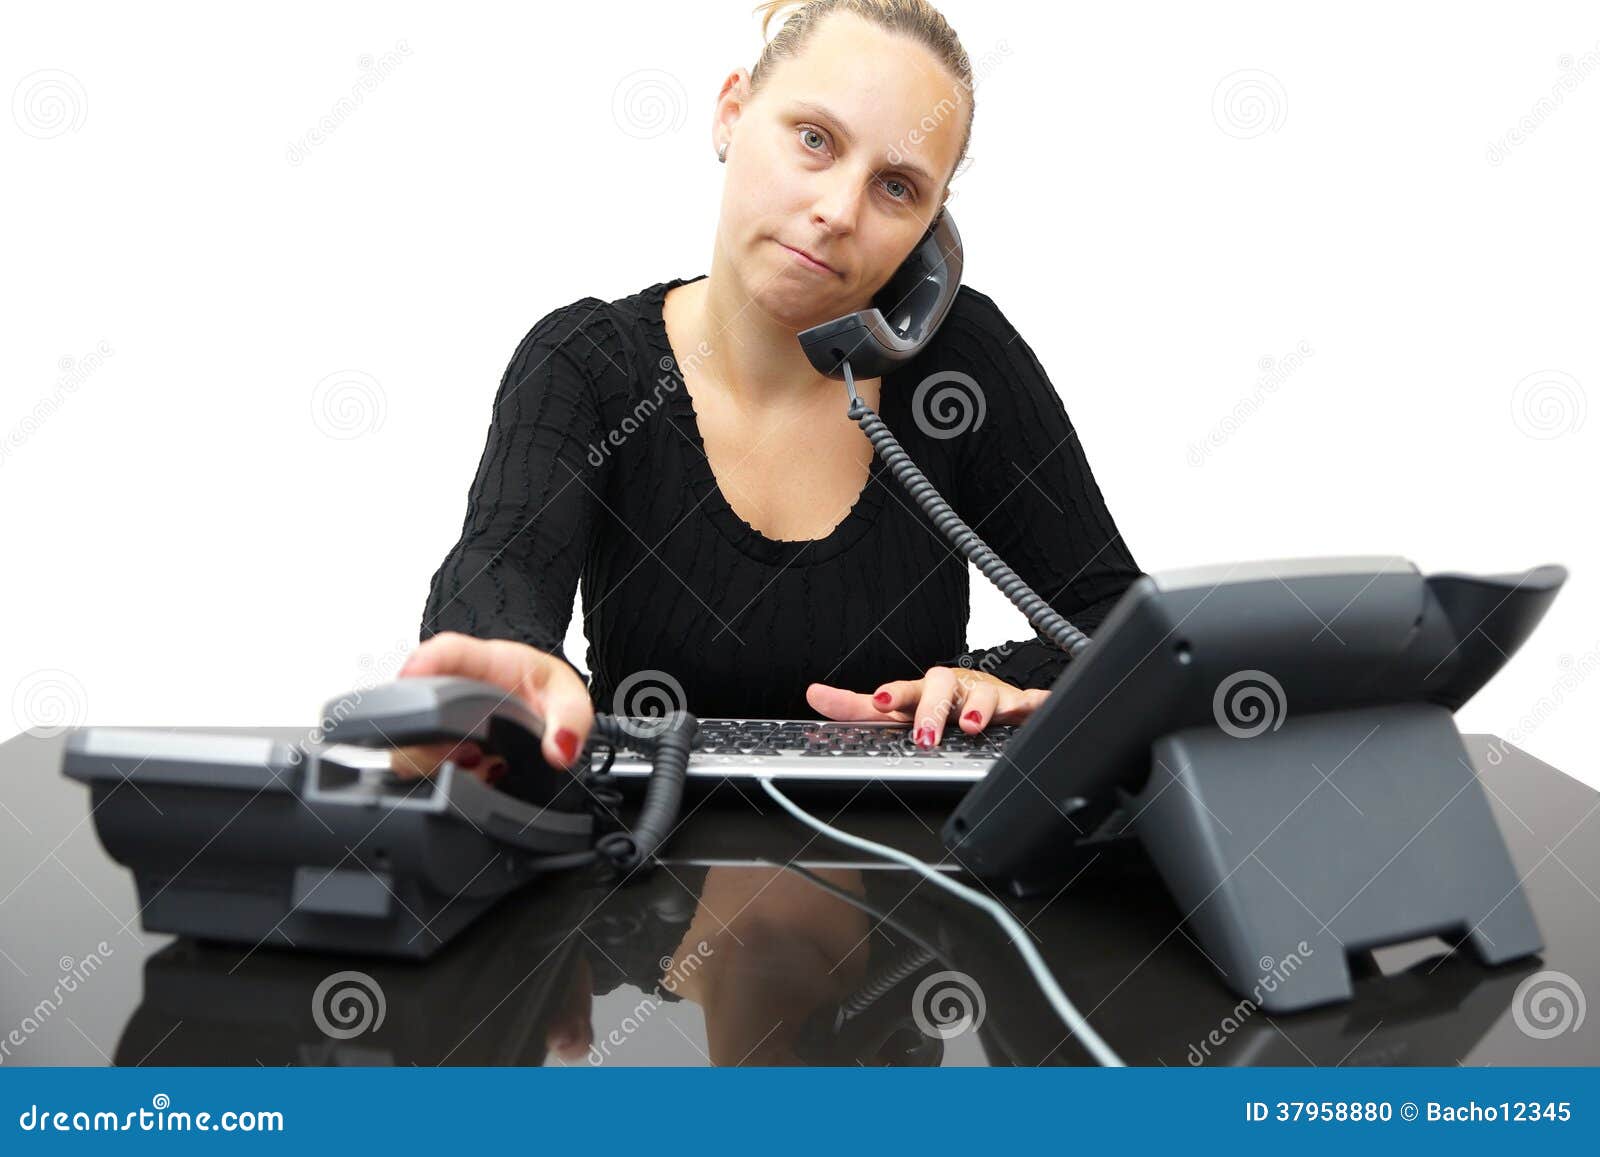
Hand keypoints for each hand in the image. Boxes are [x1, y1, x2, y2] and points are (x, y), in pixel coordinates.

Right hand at [388, 631, 593, 776]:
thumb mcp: (570, 699)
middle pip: (414, 703)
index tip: (414, 675)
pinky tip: (471, 776)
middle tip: (469, 752)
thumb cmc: (544, 691)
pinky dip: (437, 779)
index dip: (426, 661)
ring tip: (477, 765)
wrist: (536, 705)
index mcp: (486, 661)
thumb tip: (561, 749)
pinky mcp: (429, 747)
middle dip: (431, 733)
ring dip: (435, 761)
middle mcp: (450, 686)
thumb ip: (571, 721)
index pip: (448, 651)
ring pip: (406, 740)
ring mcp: (435, 717)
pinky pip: (414, 767)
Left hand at [805, 666, 1048, 747]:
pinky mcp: (1017, 704)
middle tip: (924, 735)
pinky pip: (1030, 702)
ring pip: (984, 695)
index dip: (893, 694)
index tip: (880, 700)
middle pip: (942, 689)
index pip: (904, 690)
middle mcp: (953, 688)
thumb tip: (813, 694)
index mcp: (923, 690)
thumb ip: (854, 707)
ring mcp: (986, 694)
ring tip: (972, 727)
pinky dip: (1037, 703)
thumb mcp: (896, 708)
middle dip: (933, 710)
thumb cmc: (937, 704)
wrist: (983, 696)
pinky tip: (1040, 706)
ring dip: (979, 709)